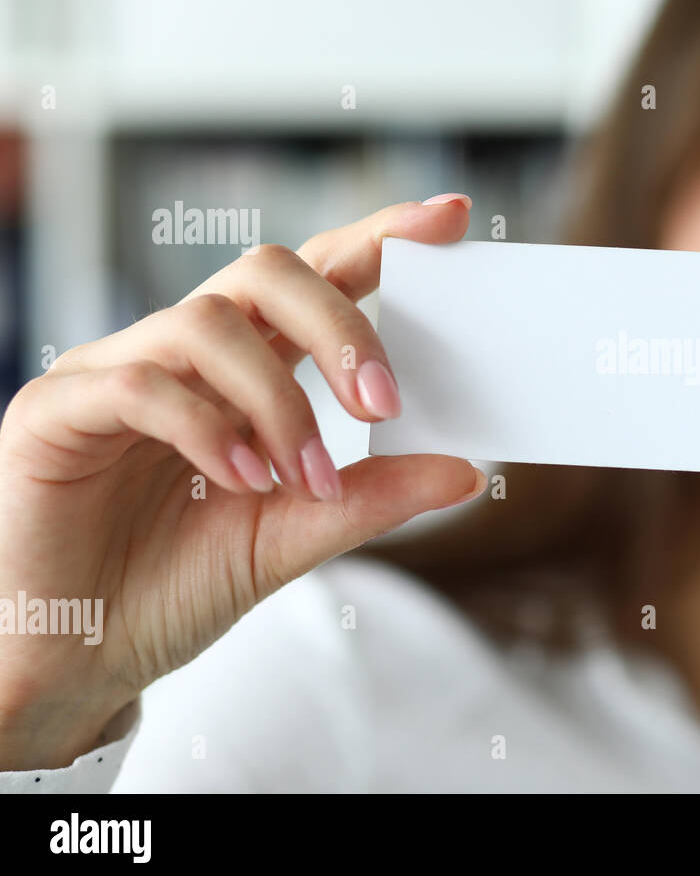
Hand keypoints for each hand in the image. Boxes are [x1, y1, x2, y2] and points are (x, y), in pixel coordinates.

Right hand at [0, 197, 484, 768]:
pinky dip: (205, 429)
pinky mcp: (56, 412)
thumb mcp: (298, 536)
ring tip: (305, 479)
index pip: (317, 274)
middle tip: (385, 402)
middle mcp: (184, 353)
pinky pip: (136, 385)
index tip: (453, 218)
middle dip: (339, 325)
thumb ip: (373, 498)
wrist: (84, 657)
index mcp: (247, 366)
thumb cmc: (182, 581)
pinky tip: (241, 482)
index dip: (380, 237)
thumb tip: (467, 470)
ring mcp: (113, 372)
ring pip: (205, 325)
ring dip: (277, 402)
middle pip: (264, 271)